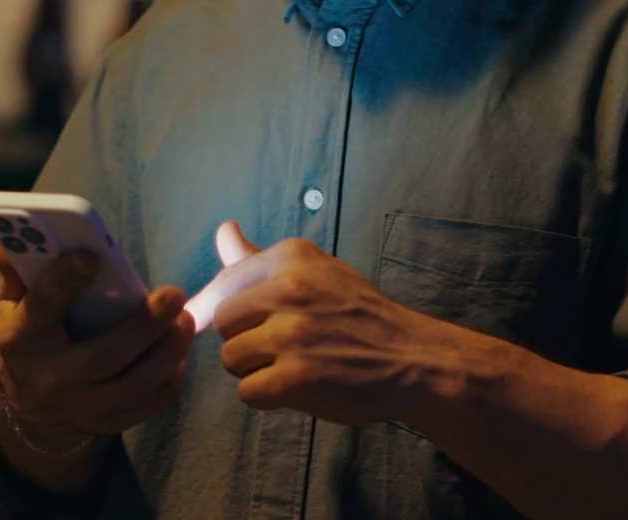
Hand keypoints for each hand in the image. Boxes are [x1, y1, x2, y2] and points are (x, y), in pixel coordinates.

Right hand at [0, 241, 195, 441]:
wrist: (30, 408)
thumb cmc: (28, 338)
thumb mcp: (10, 305)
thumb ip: (17, 272)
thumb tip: (6, 241)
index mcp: (22, 339)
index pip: (41, 309)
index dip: (64, 281)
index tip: (92, 256)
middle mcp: (51, 378)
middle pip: (104, 356)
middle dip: (143, 325)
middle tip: (173, 295)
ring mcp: (81, 407)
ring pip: (133, 385)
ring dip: (166, 352)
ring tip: (185, 320)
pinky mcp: (107, 422)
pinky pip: (147, 405)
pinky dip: (170, 378)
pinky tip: (179, 351)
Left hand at [204, 221, 451, 424]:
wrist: (414, 360)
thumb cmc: (359, 315)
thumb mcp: (315, 271)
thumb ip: (260, 258)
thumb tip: (223, 230)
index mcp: (291, 258)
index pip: (225, 280)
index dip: (214, 306)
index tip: (219, 321)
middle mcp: (289, 289)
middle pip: (222, 322)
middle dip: (243, 338)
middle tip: (277, 345)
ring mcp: (293, 334)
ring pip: (230, 358)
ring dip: (253, 369)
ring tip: (289, 365)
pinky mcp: (297, 377)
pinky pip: (247, 391)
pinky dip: (266, 397)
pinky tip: (294, 388)